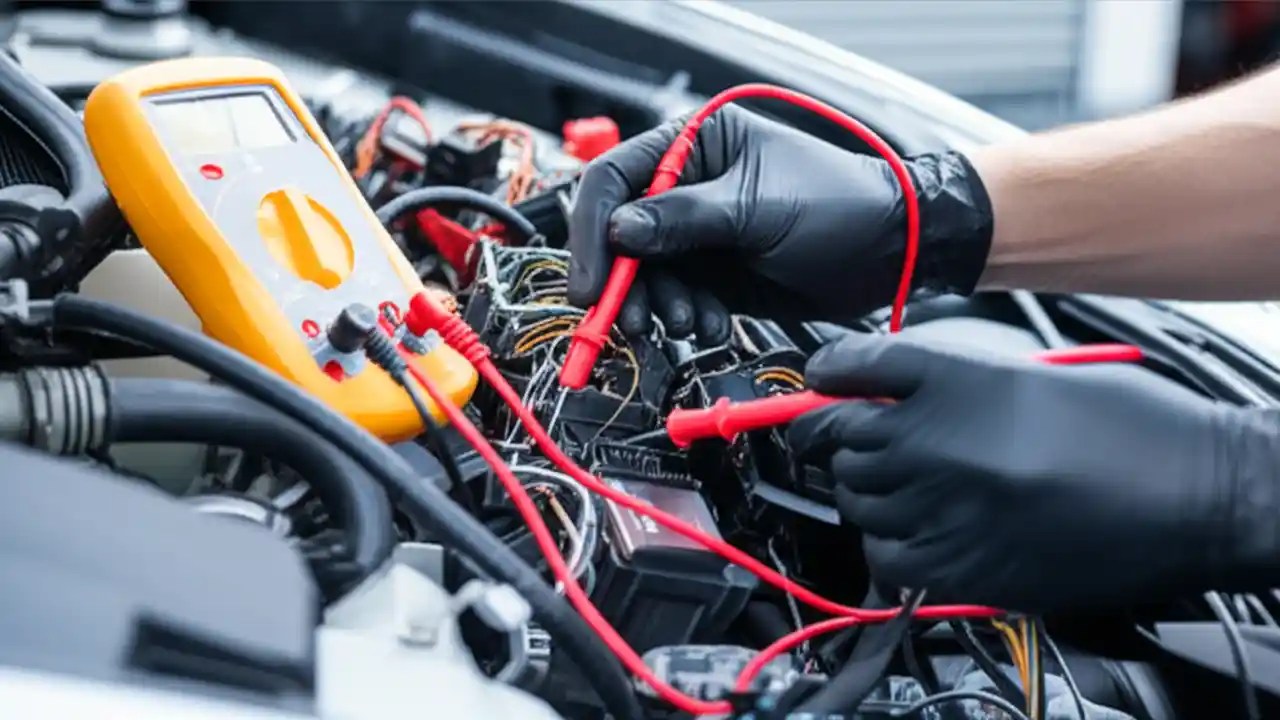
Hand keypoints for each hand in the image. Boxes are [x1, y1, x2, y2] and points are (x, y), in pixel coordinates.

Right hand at [567, 105, 993, 342]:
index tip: (593, 281)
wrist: (890, 252)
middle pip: (620, 234)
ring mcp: (698, 234)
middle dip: (622, 282)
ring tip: (686, 322)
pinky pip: (674, 299)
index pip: (615, 179)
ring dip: (656, 306)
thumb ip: (685, 220)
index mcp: (694, 145)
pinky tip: (708, 323)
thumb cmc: (840, 206)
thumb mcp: (757, 208)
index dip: (594, 232)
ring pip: (643, 275)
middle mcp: (686, 188)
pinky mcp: (712, 275)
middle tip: (630, 319)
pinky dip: (683, 318)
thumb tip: (620, 231)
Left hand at [787, 332, 1279, 612]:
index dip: (825, 373)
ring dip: (865, 489)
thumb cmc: (1133, 428)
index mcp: (956, 380)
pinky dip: (888, 543)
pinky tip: (916, 532)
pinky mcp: (961, 566)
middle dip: (836, 438)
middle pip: (835, 436)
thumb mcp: (1033, 376)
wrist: (1198, 494)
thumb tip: (894, 396)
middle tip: (849, 441)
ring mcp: (942, 506)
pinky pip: (884, 554)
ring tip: (902, 486)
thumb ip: (955, 384)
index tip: (820, 382)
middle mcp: (935, 440)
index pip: (849, 366)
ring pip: (853, 497)